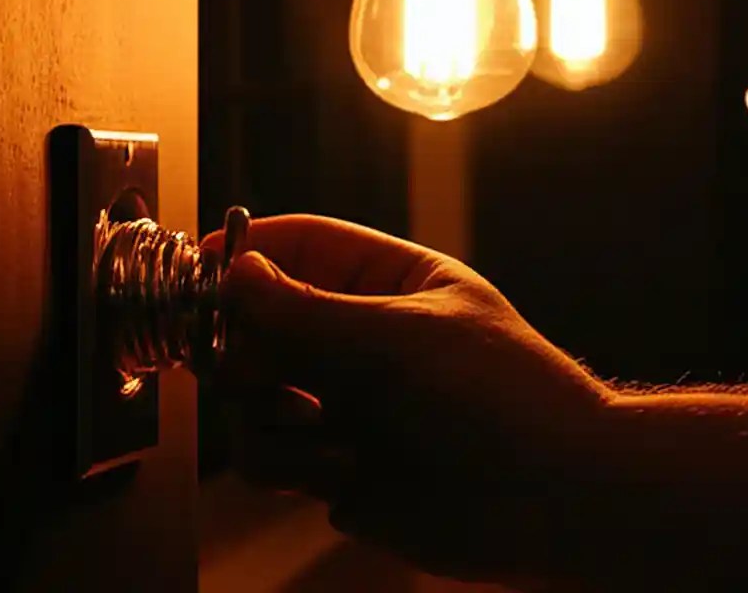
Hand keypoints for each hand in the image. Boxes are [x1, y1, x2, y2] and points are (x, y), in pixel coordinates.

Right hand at [208, 215, 610, 584]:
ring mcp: (347, 405)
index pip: (303, 247)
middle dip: (246, 345)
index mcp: (392, 284)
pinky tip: (341, 467)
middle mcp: (362, 342)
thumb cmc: (500, 397)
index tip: (196, 270)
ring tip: (324, 425)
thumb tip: (234, 273)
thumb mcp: (400, 337)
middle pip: (260, 324)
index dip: (246, 253)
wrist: (550, 499)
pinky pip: (269, 456)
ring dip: (271, 411)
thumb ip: (306, 310)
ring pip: (253, 396)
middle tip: (249, 365)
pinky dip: (289, 462)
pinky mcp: (337, 467)